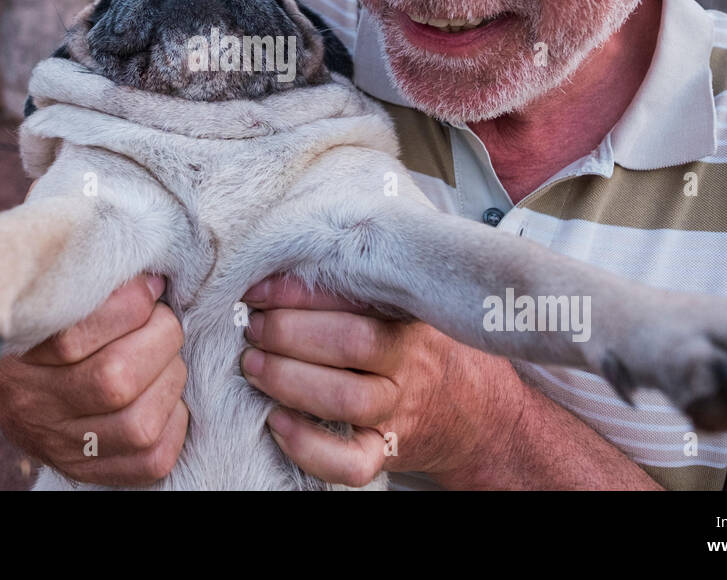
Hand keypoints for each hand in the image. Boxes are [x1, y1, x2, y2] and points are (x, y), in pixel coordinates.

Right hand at [0, 273, 188, 486]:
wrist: (15, 391)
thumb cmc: (46, 330)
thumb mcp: (50, 301)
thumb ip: (92, 287)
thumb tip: (152, 281)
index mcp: (17, 356)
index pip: (73, 337)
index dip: (130, 306)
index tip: (150, 287)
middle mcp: (32, 407)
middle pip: (114, 380)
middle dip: (160, 340)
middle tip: (164, 323)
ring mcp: (61, 447)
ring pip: (138, 425)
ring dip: (170, 382)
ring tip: (166, 360)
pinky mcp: (89, 471)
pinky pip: (151, 460)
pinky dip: (174, 423)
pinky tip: (164, 397)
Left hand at [239, 274, 528, 487]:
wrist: (473, 412)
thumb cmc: (416, 349)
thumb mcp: (401, 309)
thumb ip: (356, 289)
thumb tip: (280, 265)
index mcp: (406, 316)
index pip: (353, 295)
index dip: (298, 292)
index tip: (257, 288)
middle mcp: (406, 360)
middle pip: (350, 343)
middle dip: (289, 332)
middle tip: (253, 329)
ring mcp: (398, 409)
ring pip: (346, 399)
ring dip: (288, 381)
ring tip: (254, 366)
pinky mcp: (386, 450)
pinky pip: (351, 462)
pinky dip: (308, 447)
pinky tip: (277, 424)